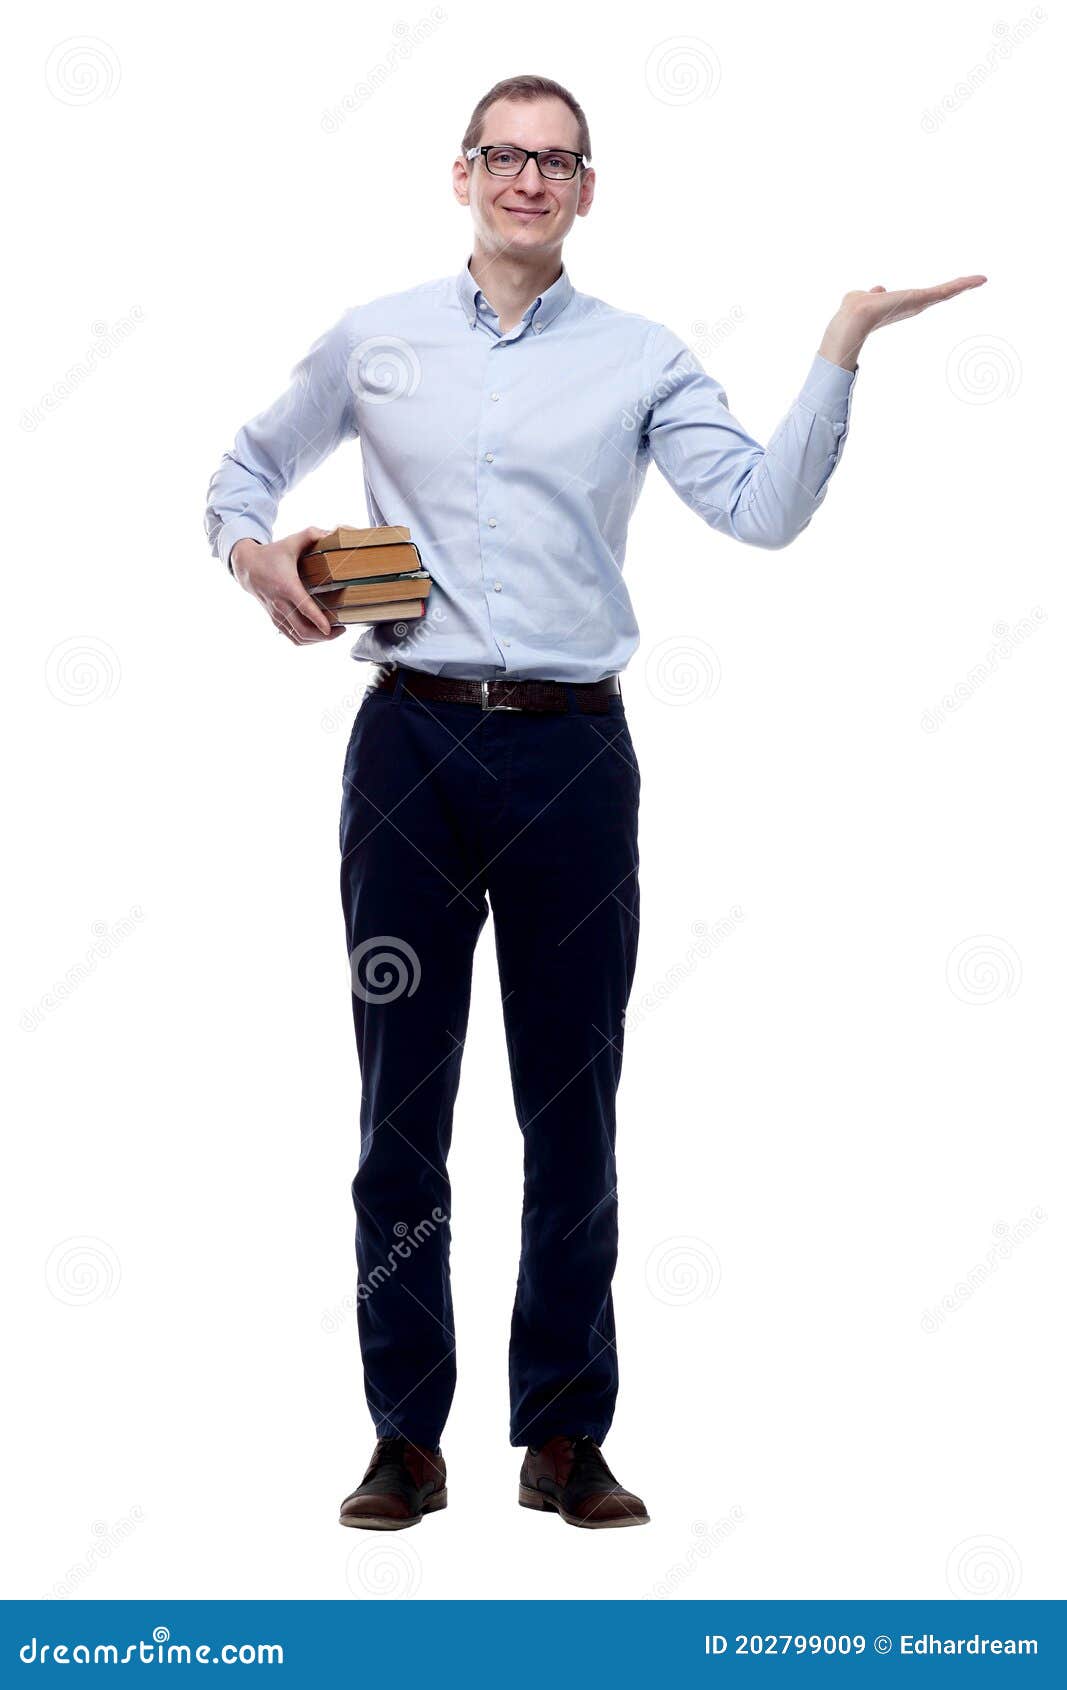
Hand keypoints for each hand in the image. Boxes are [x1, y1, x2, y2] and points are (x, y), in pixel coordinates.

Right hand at [231, 527, 345, 643]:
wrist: (247, 567)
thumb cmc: (272, 554)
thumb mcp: (291, 542)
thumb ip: (311, 535)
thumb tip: (332, 532)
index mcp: (286, 585)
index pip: (303, 607)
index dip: (317, 620)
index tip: (329, 629)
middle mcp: (280, 603)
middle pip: (301, 629)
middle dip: (323, 636)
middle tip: (340, 630)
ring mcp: (276, 614)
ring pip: (297, 637)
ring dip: (316, 640)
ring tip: (332, 634)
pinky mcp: (275, 620)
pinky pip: (291, 638)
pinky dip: (305, 641)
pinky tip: (317, 636)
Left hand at [819, 274, 987, 370]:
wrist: (856, 316)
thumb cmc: (855, 308)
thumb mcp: (866, 296)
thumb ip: (874, 293)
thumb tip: (878, 289)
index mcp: (902, 305)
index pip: (924, 297)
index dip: (937, 293)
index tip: (951, 289)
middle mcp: (913, 306)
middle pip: (940, 295)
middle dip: (958, 288)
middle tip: (976, 282)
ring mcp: (919, 304)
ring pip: (946, 292)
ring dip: (965, 285)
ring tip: (982, 279)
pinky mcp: (924, 299)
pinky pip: (947, 290)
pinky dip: (963, 284)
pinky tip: (980, 280)